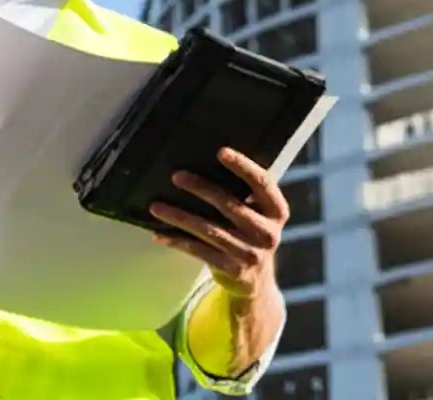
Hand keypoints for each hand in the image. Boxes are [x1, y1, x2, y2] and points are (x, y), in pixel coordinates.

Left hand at [149, 147, 288, 297]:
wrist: (256, 281)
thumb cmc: (249, 233)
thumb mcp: (258, 215)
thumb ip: (243, 194)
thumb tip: (203, 162)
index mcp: (277, 212)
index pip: (262, 183)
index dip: (243, 166)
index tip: (221, 151)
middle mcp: (268, 233)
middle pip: (230, 205)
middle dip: (201, 188)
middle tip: (176, 176)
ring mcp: (250, 253)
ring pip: (209, 230)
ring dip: (180, 217)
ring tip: (156, 207)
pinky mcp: (232, 270)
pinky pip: (199, 251)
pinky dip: (177, 241)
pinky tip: (159, 234)